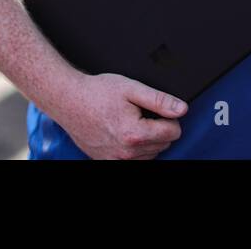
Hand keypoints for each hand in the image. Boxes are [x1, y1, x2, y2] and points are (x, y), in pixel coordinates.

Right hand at [51, 72, 185, 159]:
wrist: (68, 101)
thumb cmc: (97, 93)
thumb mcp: (132, 88)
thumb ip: (160, 100)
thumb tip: (181, 109)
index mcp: (134, 134)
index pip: (173, 132)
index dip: (170, 117)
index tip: (157, 108)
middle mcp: (126, 152)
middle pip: (163, 144)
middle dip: (159, 128)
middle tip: (142, 112)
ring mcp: (115, 160)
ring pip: (150, 154)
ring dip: (148, 139)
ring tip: (132, 121)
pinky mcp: (107, 162)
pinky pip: (134, 160)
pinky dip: (136, 148)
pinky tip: (125, 132)